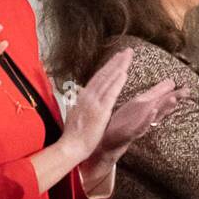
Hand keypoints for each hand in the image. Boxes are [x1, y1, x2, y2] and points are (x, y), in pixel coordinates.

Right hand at [60, 49, 132, 163]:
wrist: (71, 147)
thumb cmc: (75, 134)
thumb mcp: (77, 114)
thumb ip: (82, 103)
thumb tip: (81, 96)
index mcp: (83, 97)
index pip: (97, 78)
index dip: (108, 67)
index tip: (117, 57)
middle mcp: (87, 96)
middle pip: (103, 75)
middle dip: (116, 62)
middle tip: (127, 51)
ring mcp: (93, 103)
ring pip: (107, 80)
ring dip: (118, 67)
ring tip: (127, 56)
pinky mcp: (100, 111)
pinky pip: (110, 94)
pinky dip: (116, 82)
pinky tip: (124, 73)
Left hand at [94, 78, 188, 162]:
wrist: (110, 140)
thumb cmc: (127, 120)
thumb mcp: (142, 103)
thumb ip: (157, 93)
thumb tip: (172, 82)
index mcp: (150, 108)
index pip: (165, 100)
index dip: (176, 94)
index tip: (187, 88)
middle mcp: (148, 117)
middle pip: (163, 107)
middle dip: (174, 100)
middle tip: (186, 92)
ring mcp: (141, 125)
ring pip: (155, 116)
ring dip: (164, 108)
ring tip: (173, 99)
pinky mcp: (131, 132)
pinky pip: (141, 125)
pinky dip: (148, 119)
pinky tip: (152, 111)